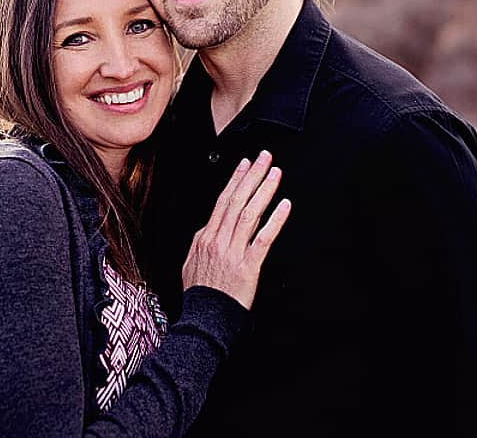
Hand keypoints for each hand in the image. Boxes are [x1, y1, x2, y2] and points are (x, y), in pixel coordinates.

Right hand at [181, 150, 290, 309]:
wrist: (203, 320)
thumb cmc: (200, 296)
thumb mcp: (192, 264)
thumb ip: (202, 243)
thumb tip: (209, 228)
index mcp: (205, 237)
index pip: (223, 201)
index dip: (236, 179)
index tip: (246, 164)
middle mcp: (218, 240)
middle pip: (236, 200)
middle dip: (252, 175)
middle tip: (264, 157)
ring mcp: (232, 252)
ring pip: (249, 213)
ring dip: (264, 190)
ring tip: (275, 173)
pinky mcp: (247, 266)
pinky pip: (263, 238)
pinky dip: (275, 219)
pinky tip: (284, 205)